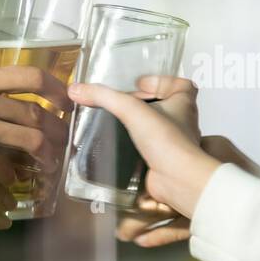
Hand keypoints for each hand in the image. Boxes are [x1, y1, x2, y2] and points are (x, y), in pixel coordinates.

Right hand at [0, 65, 70, 193]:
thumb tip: (1, 100)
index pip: (29, 74)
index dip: (56, 89)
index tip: (68, 102)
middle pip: (35, 113)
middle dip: (55, 133)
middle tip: (62, 146)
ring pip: (29, 142)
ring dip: (42, 160)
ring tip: (44, 171)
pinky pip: (3, 171)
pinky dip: (10, 184)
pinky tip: (9, 197)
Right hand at [67, 76, 219, 222]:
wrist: (176, 179)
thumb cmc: (166, 139)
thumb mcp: (131, 109)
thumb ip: (103, 97)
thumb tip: (76, 89)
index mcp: (183, 103)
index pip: (179, 85)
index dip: (160, 81)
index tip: (139, 84)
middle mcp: (182, 122)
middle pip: (165, 105)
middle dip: (145, 103)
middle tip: (122, 103)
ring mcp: (174, 143)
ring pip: (157, 128)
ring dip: (139, 125)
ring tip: (115, 123)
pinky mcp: (164, 160)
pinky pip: (149, 149)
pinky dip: (135, 146)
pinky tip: (118, 146)